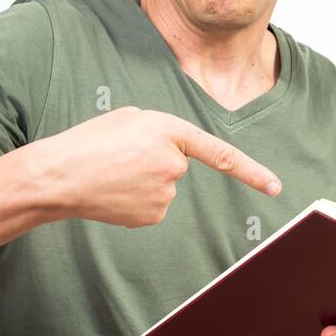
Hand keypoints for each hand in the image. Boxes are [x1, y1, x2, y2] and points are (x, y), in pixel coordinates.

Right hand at [32, 105, 281, 227]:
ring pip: (164, 186)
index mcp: (171, 132)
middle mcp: (174, 166)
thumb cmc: (90, 141)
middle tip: (123, 155)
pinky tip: (115, 190)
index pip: (220, 153)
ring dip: (144, 179)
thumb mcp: (130, 119)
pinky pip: (153, 204)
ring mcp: (165, 195)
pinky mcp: (152, 216)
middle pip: (178, 164)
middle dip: (156, 160)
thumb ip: (163, 131)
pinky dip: (136, 198)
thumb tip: (173, 158)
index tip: (276, 187)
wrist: (59, 175)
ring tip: (114, 171)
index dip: (251, 172)